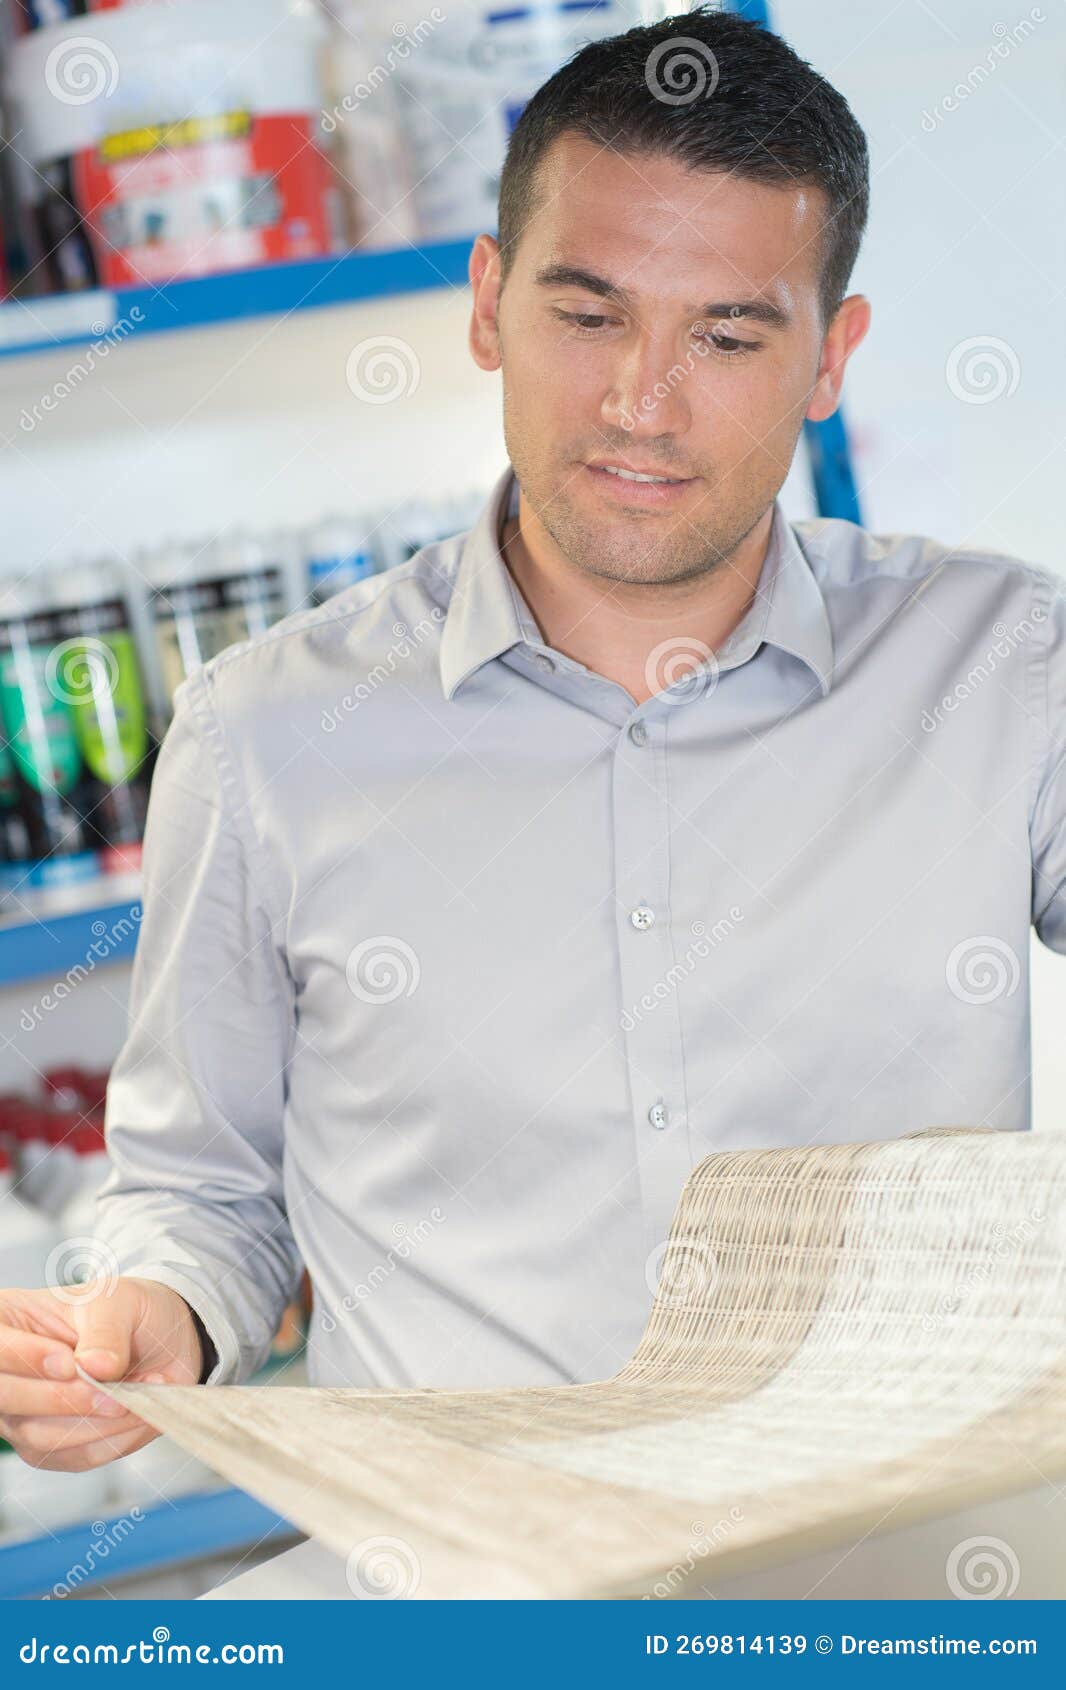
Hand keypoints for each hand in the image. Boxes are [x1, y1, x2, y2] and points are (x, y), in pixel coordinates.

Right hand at [0, 1277, 202, 1470]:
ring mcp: (22, 1415)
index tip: (69, 1363)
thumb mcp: (120, 1302)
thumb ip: (105, 1332)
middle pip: (6, 1399)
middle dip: (63, 1398)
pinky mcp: (50, 1447)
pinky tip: (138, 1413)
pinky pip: (75, 1456)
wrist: (159, 1342)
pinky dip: (114, 1438)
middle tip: (113, 1390)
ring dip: (97, 1422)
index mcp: (9, 1321)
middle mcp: (7, 1373)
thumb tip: (94, 1366)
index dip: (25, 1358)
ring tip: (137, 1395)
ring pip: (40, 1436)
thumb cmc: (127, 1313)